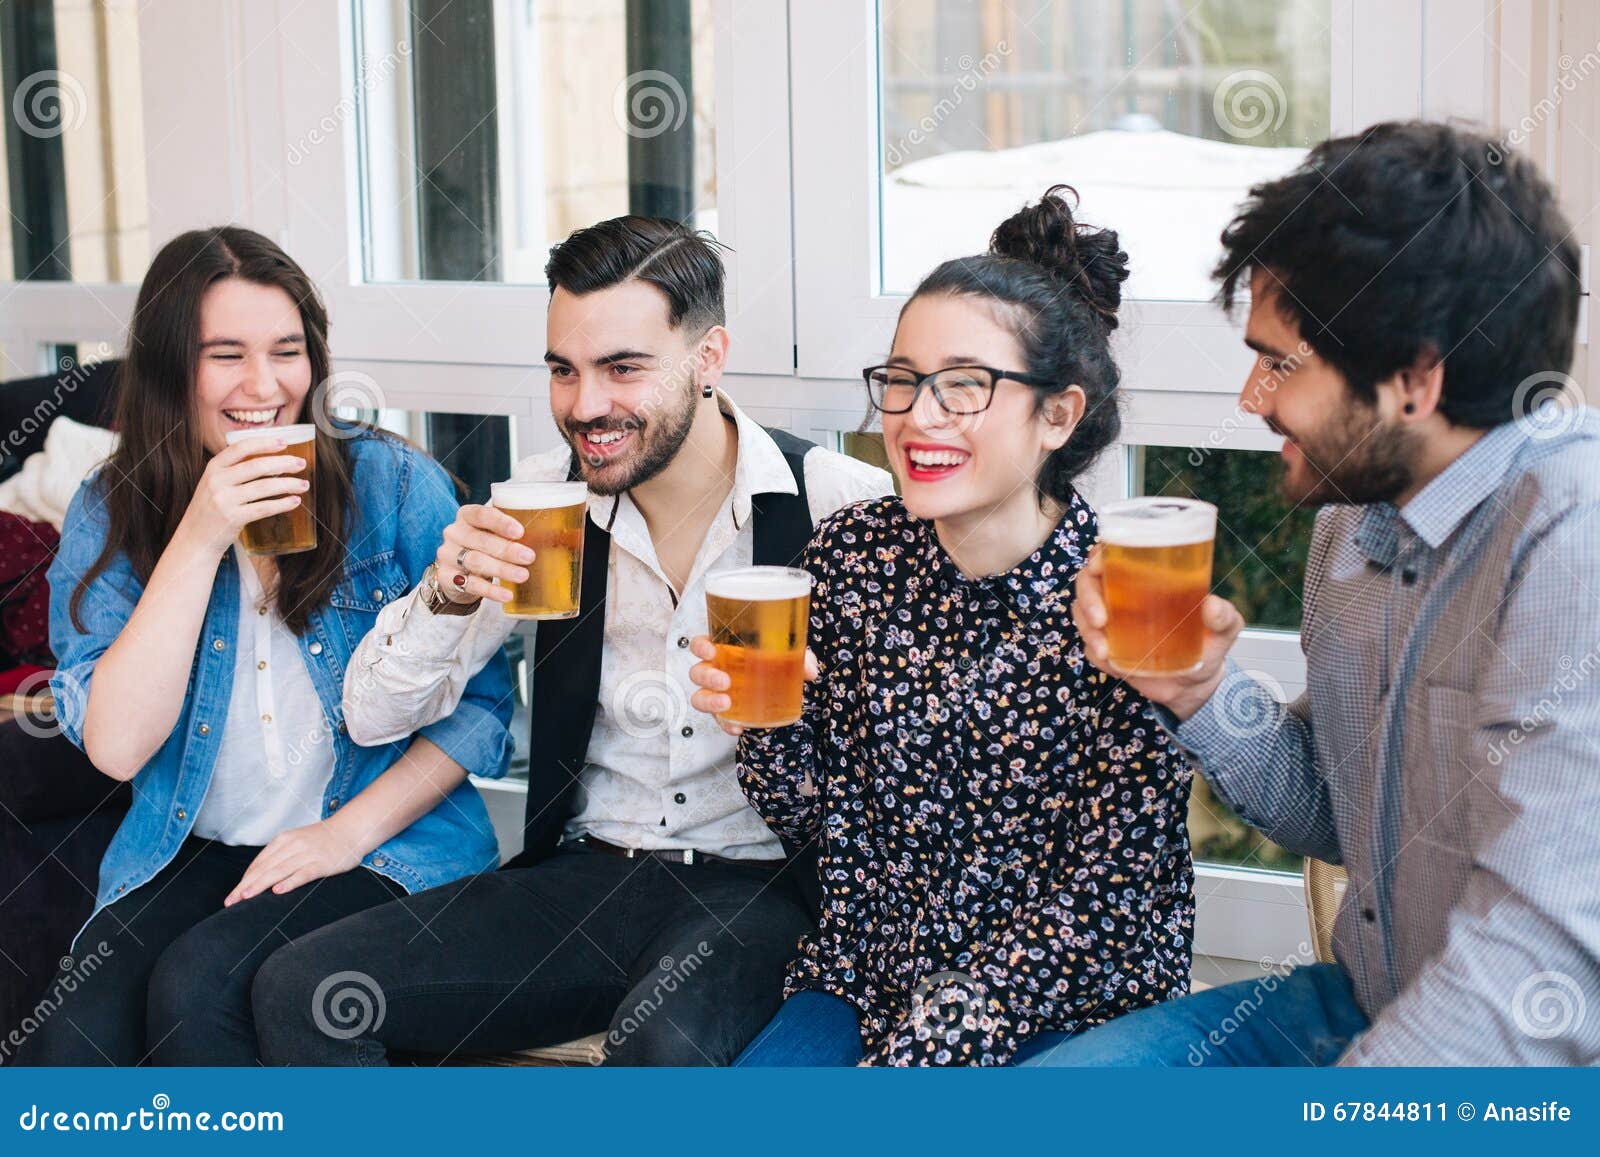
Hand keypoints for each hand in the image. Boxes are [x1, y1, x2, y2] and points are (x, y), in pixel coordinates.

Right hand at [176, 437, 309, 554]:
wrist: (194, 539)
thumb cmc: (210, 509)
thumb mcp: (214, 484)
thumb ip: (233, 471)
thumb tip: (271, 460)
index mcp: (213, 468)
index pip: (241, 448)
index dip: (264, 443)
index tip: (284, 443)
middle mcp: (217, 481)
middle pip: (257, 466)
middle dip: (283, 463)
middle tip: (301, 464)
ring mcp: (224, 500)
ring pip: (264, 486)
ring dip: (288, 484)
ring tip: (304, 484)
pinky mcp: (233, 518)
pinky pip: (264, 508)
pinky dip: (282, 504)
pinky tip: (294, 501)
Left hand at [223, 821, 362, 905]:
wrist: (352, 829)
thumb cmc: (323, 839)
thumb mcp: (298, 841)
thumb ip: (280, 855)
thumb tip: (259, 875)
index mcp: (284, 840)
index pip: (259, 862)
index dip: (244, 879)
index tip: (233, 895)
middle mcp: (293, 845)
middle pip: (265, 868)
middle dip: (246, 885)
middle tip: (231, 900)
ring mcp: (308, 854)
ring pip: (279, 871)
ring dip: (260, 884)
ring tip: (246, 896)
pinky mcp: (322, 863)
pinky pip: (303, 874)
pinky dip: (289, 882)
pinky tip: (278, 891)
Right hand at [434, 504, 534, 606]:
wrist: (458, 570)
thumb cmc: (484, 546)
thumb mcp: (494, 533)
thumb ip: (513, 532)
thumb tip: (557, 537)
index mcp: (466, 515)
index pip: (480, 514)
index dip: (500, 522)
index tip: (520, 532)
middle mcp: (454, 533)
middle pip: (481, 541)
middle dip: (507, 549)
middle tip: (529, 557)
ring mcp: (447, 555)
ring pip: (476, 562)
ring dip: (502, 569)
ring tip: (522, 575)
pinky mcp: (446, 577)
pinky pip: (470, 584)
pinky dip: (491, 590)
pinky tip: (507, 594)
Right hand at [687, 635, 819, 736]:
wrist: (781, 690)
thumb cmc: (775, 664)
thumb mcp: (790, 656)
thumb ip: (800, 658)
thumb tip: (809, 671)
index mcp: (726, 651)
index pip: (702, 645)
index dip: (700, 646)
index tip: (710, 650)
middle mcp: (717, 671)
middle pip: (698, 672)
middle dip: (707, 676)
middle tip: (725, 681)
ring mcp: (719, 694)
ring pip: (700, 697)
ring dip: (709, 700)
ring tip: (726, 703)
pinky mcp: (727, 713)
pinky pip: (720, 720)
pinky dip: (727, 725)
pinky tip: (737, 728)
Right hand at [1071, 545, 1244, 722]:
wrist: (1195, 685)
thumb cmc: (1208, 645)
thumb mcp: (1224, 628)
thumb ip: (1224, 617)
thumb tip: (1212, 606)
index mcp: (1146, 578)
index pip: (1113, 555)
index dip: (1098, 555)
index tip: (1099, 565)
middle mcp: (1123, 595)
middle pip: (1088, 582)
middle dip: (1088, 598)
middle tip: (1101, 619)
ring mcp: (1111, 622)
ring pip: (1081, 613)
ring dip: (1086, 629)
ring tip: (1105, 648)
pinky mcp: (1106, 648)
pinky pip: (1088, 646)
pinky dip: (1095, 652)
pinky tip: (1111, 661)